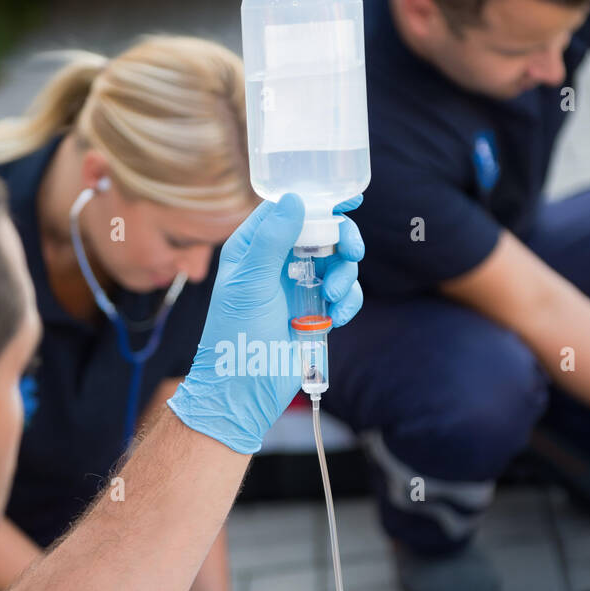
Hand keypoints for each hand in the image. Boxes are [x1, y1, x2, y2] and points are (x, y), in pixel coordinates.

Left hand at [167, 194, 362, 453]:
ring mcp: (297, 286)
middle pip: (322, 232)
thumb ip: (272, 239)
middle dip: (342, 240)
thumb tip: (295, 199)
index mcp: (253, 247)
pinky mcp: (315, 310)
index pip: (288, 209)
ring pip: (337, 262)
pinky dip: (348, 301)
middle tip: (352, 252)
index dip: (318, 200)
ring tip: (334, 298)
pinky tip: (338, 317)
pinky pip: (343, 293)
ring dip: (345, 276)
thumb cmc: (236, 336)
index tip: (348, 199)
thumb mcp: (251, 283)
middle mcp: (276, 262)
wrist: (244, 391)